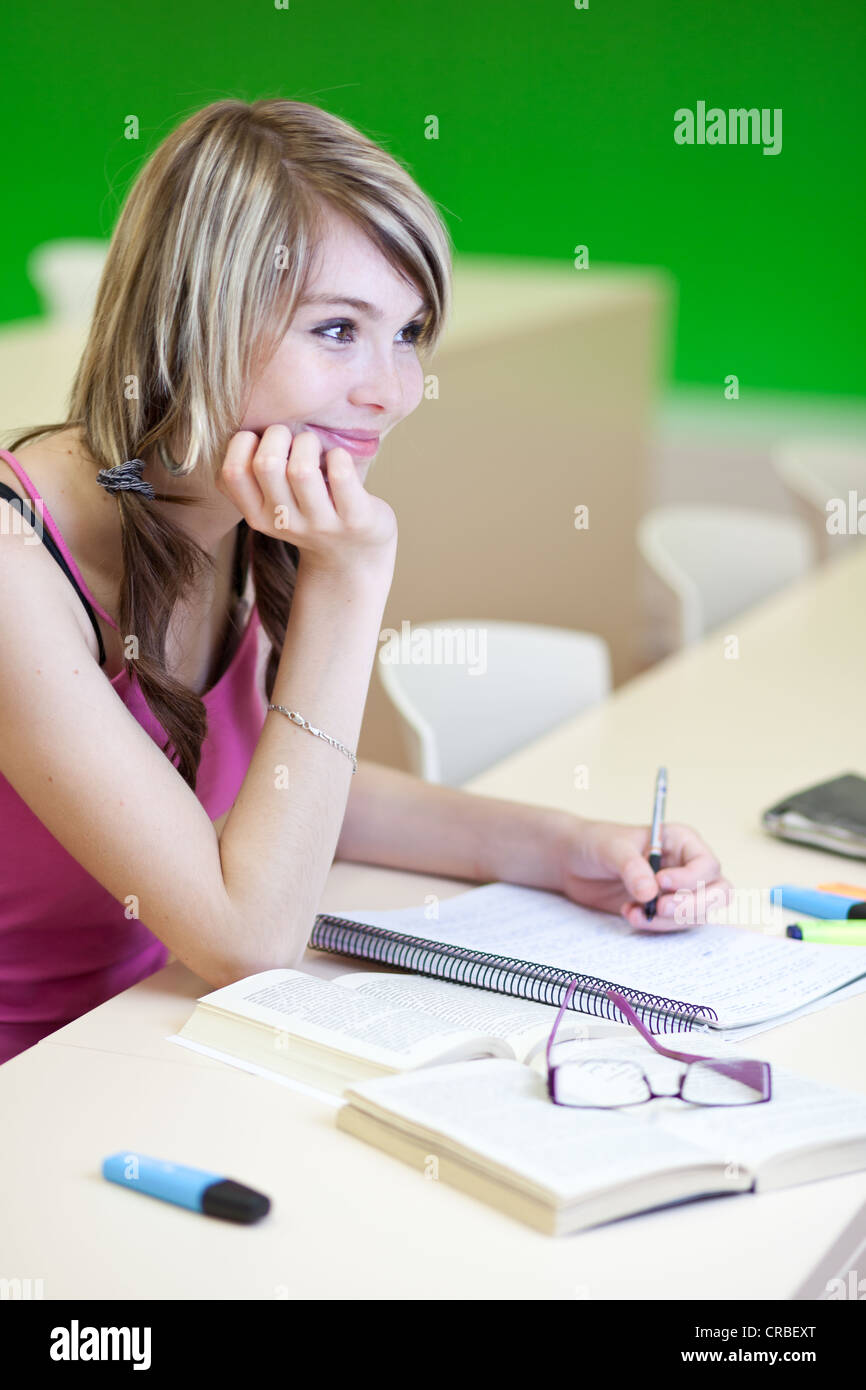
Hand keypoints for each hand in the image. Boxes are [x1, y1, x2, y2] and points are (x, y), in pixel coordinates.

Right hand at [216, 424, 397, 574]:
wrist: (354, 558)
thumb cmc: (312, 513)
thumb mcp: (275, 504)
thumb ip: (257, 475)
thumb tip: (248, 419)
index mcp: (258, 515)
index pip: (231, 473)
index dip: (242, 443)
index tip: (261, 440)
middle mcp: (285, 522)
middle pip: (266, 464)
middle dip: (278, 434)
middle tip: (292, 437)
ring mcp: (320, 524)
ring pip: (301, 469)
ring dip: (308, 443)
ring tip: (316, 447)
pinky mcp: (354, 520)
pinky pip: (341, 475)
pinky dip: (339, 456)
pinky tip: (339, 459)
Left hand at [552, 817, 732, 930]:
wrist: (572, 863)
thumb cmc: (596, 843)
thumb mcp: (611, 848)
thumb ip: (632, 867)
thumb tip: (650, 893)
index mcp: (682, 842)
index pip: (707, 865)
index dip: (690, 878)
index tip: (661, 882)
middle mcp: (686, 867)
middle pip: (718, 893)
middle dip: (692, 905)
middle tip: (659, 907)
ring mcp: (677, 891)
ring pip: (697, 915)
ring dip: (668, 920)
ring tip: (633, 911)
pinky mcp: (663, 911)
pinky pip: (674, 926)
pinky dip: (655, 926)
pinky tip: (629, 914)